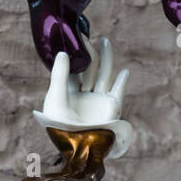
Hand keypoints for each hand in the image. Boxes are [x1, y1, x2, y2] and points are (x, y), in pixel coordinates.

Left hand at [34, 37, 132, 157]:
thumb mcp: (56, 96)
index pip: (72, 68)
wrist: (77, 146)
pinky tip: (124, 71)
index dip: (74, 54)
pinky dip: (121, 81)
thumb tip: (64, 51)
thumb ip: (60, 74)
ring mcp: (97, 100)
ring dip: (105, 58)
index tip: (73, 37)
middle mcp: (83, 94)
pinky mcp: (110, 107)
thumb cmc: (60, 124)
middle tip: (86, 34)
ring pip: (103, 74)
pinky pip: (117, 91)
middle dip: (89, 51)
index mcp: (67, 91)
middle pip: (88, 68)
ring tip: (104, 41)